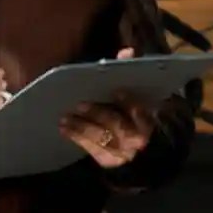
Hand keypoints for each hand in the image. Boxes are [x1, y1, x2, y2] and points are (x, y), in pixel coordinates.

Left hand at [58, 47, 156, 168]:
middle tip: (80, 104)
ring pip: (102, 138)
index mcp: (147, 119)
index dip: (129, 102)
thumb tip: (126, 51)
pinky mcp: (108, 161)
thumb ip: (128, 73)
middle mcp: (138, 138)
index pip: (140, 111)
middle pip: (117, 125)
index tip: (117, 91)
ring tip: (65, 117)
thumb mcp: (133, 96)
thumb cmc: (130, 115)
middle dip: (99, 114)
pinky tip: (65, 129)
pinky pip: (92, 149)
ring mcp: (123, 152)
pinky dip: (77, 137)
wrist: (133, 152)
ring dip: (82, 127)